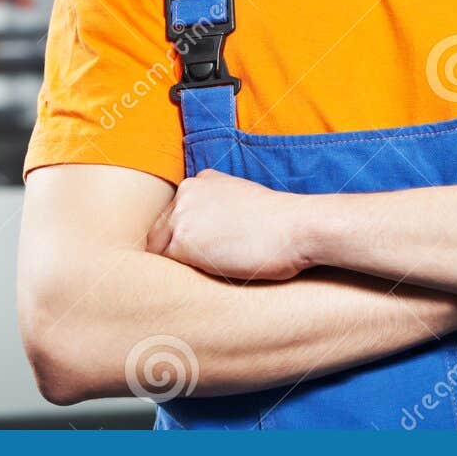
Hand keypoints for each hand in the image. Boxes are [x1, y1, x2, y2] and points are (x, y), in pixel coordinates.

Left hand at [146, 168, 308, 281]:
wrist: (295, 228)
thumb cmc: (280, 222)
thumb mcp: (244, 198)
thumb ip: (218, 206)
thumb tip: (205, 231)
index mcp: (202, 180)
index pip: (176, 213)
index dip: (187, 235)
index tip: (206, 247)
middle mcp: (185, 192)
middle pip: (162, 230)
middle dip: (178, 249)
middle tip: (205, 264)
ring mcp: (180, 216)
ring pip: (160, 249)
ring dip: (179, 263)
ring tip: (206, 271)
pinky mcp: (181, 243)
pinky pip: (167, 267)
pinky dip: (182, 275)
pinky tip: (207, 275)